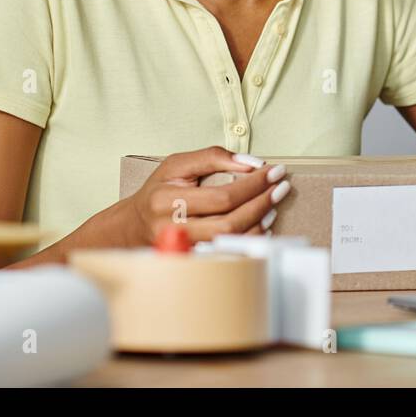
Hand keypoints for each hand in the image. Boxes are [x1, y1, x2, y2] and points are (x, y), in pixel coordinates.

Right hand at [122, 145, 290, 245]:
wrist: (135, 224)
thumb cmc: (160, 190)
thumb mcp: (178, 164)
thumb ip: (213, 157)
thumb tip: (251, 163)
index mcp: (167, 200)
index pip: (222, 196)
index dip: (253, 185)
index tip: (274, 171)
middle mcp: (172, 228)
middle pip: (229, 222)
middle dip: (261, 204)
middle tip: (280, 188)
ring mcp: (181, 249)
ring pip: (229, 241)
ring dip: (259, 223)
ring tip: (273, 205)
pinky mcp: (191, 259)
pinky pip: (227, 252)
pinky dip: (248, 238)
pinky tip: (261, 225)